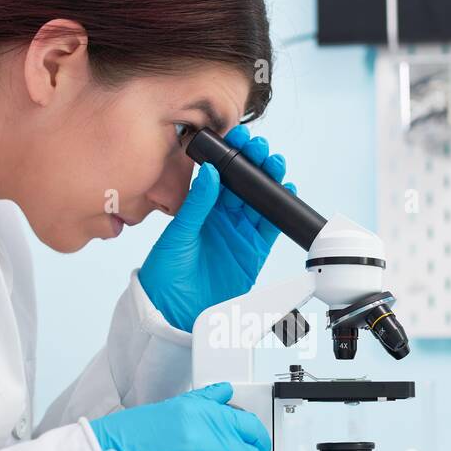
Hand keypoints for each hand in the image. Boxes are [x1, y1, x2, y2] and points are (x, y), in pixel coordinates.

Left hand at [138, 126, 292, 331]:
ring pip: (260, 201)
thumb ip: (197, 205)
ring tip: (276, 163)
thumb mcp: (178, 234)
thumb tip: (213, 174)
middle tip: (261, 148)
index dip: (231, 157)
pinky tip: (285, 191)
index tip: (238, 140)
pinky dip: (280, 211)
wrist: (173, 311)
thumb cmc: (166, 273)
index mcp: (201, 209)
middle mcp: (221, 219)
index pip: (221, 176)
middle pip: (244, 185)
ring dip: (270, 181)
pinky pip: (270, 227)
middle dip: (254, 164)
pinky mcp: (253, 253)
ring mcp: (239, 234)